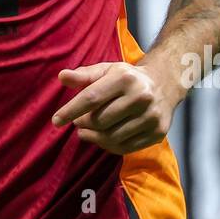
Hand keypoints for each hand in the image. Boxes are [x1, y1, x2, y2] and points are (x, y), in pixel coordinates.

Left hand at [51, 61, 180, 154]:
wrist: (164, 85)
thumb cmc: (127, 78)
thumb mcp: (106, 70)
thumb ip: (84, 75)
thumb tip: (62, 77)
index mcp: (125, 78)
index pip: (91, 98)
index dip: (71, 110)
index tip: (56, 121)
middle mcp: (141, 97)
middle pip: (100, 120)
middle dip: (83, 123)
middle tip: (78, 122)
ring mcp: (151, 117)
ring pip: (112, 137)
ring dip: (93, 137)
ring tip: (85, 131)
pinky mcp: (157, 133)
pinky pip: (125, 148)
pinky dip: (108, 146)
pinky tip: (101, 138)